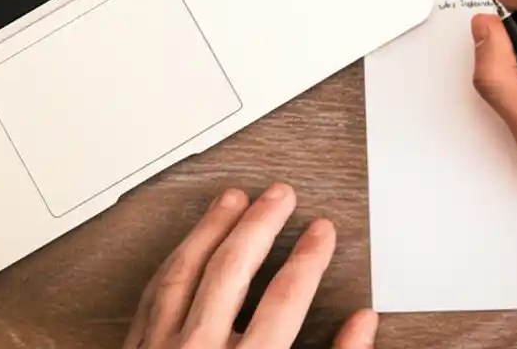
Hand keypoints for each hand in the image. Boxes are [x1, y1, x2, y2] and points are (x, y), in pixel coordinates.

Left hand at [123, 183, 378, 348]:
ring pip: (184, 272)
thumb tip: (363, 322)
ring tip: (232, 199)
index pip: (284, 299)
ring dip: (210, 230)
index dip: (308, 258)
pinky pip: (153, 296)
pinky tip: (185, 247)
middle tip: (281, 194)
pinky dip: (173, 263)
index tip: (322, 230)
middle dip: (259, 225)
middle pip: (231, 270)